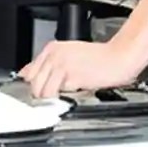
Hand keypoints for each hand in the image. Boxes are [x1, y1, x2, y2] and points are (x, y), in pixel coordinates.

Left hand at [18, 40, 146, 98]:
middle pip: (33, 83)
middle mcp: (54, 55)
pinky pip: (58, 94)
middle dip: (40, 94)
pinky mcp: (72, 76)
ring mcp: (62, 65)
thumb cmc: (98, 58)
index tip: (39, 93)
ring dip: (51, 98)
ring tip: (63, 96)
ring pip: (42, 91)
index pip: (28, 72)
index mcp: (52, 48)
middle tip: (53, 97)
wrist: (119, 57)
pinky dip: (62, 98)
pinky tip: (72, 93)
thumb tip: (30, 76)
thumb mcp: (69, 55)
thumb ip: (49, 65)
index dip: (33, 86)